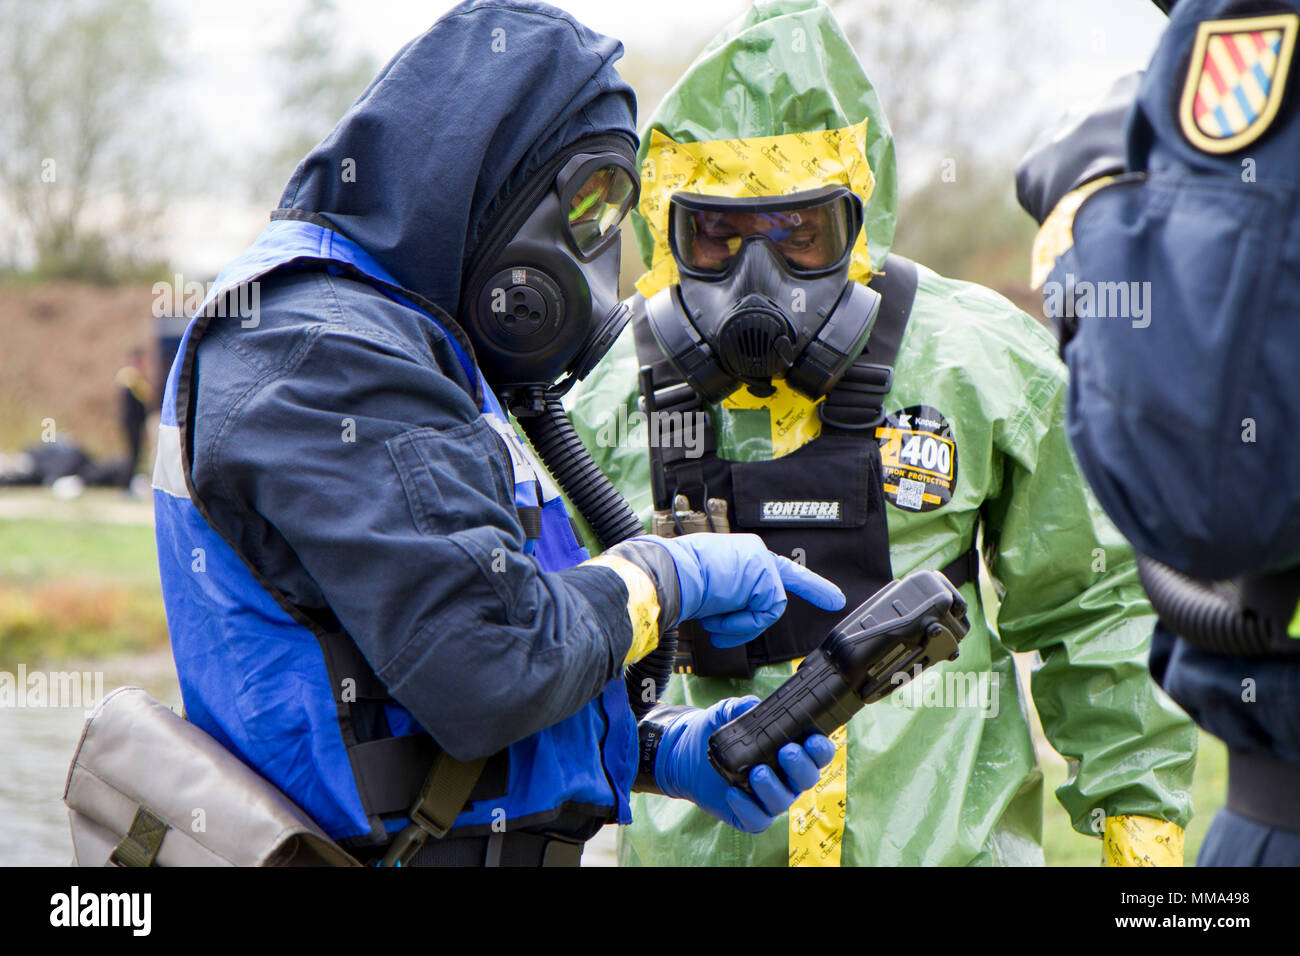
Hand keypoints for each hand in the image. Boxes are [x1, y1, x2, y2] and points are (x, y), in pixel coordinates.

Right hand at [646, 532, 844, 646]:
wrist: (666, 578)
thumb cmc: (676, 587)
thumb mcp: (709, 595)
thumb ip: (729, 603)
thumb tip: (728, 627)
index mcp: (739, 556)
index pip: (779, 570)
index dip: (810, 584)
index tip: (836, 598)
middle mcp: (752, 553)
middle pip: (782, 586)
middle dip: (806, 593)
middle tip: (831, 601)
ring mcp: (759, 561)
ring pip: (770, 607)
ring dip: (741, 624)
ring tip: (715, 623)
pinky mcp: (763, 574)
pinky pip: (766, 612)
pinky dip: (743, 623)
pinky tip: (719, 620)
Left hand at [655, 697, 835, 833]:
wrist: (685, 752)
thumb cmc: (716, 729)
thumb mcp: (727, 712)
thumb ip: (741, 706)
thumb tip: (753, 706)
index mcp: (789, 749)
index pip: (816, 753)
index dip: (820, 749)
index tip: (813, 740)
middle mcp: (784, 776)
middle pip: (806, 778)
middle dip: (801, 766)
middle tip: (786, 752)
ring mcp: (767, 796)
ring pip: (783, 801)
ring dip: (773, 788)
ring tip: (757, 772)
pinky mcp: (748, 814)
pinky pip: (757, 820)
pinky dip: (748, 808)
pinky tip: (733, 793)